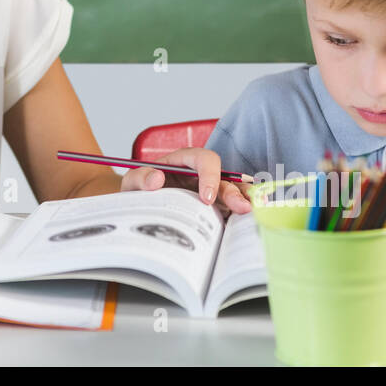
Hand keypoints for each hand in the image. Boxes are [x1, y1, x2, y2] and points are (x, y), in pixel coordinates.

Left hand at [119, 147, 253, 214]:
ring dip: (244, 201)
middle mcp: (200, 175)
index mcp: (184, 162)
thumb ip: (139, 177)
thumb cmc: (138, 190)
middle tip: (242, 208)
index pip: (205, 159)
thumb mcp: (132, 183)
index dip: (210, 175)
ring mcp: (209, 192)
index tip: (206, 198)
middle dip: (234, 192)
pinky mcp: (213, 209)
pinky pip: (229, 210)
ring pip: (232, 192)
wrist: (138, 208)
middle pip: (224, 178)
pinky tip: (246, 226)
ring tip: (253, 214)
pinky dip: (238, 217)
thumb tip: (156, 178)